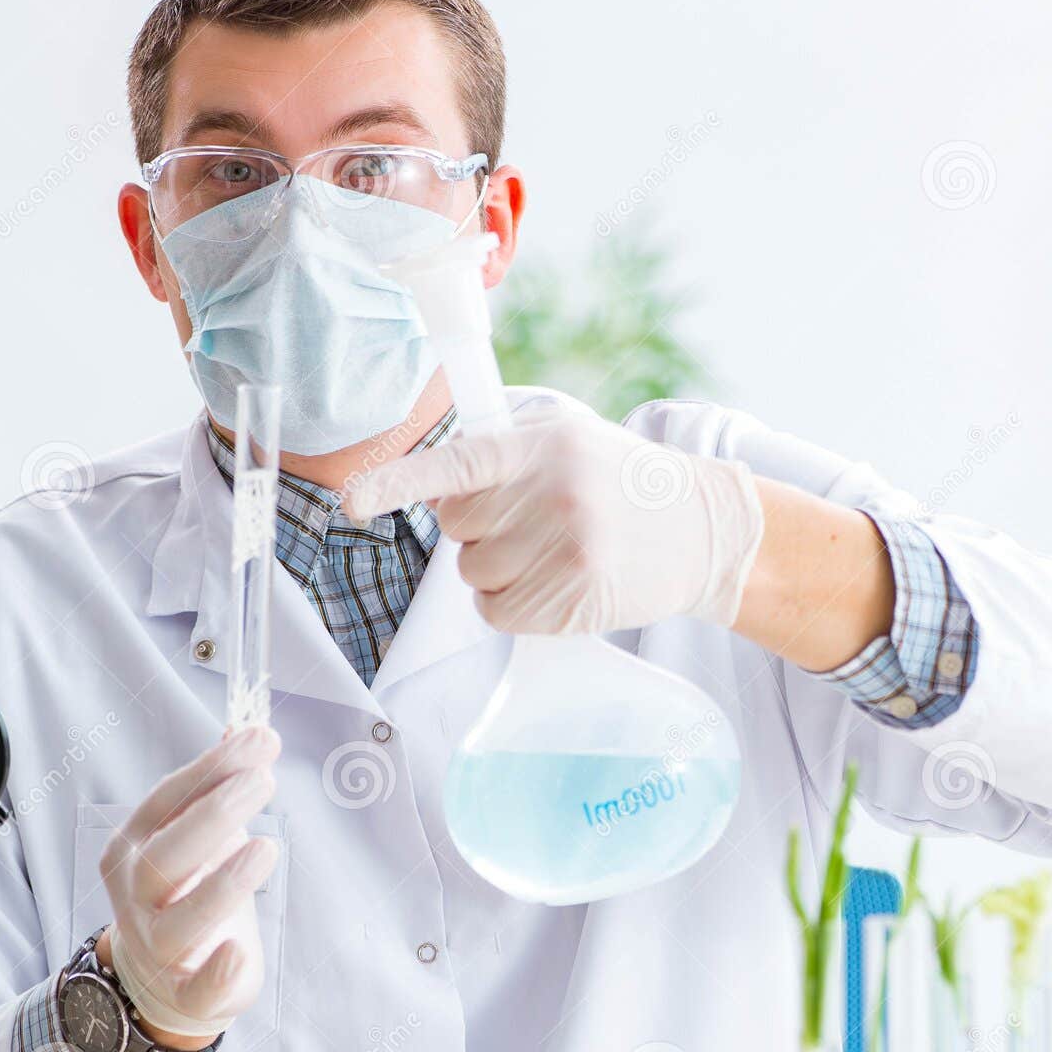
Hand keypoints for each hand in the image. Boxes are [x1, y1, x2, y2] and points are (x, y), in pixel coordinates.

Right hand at [100, 725, 279, 1042]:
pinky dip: (217, 973)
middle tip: (264, 780)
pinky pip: (197, 989)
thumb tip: (250, 728)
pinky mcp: (186, 991)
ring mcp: (156, 946)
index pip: (167, 801)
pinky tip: (240, 953)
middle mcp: (136, 895)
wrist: (162, 976)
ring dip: (223, 883)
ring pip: (179, 920)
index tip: (259, 740)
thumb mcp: (196, 833)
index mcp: (135, 846)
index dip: (211, 769)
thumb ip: (218, 786)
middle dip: (214, 814)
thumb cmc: (186, 889)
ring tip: (267, 846)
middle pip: (166, 855)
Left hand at [343, 404, 764, 634]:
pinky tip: (556, 582)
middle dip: (479, 528)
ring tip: (552, 550)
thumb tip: (430, 481)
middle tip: (531, 518)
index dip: (398, 482)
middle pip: (456, 528)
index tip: (351, 499)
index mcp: (544, 446)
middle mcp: (554, 497)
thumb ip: (502, 448)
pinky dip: (514, 604)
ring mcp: (566, 553)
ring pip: (473, 575)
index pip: (458, 464)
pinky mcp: (574, 602)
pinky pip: (497, 613)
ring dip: (497, 569)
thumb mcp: (569, 438)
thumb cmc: (619, 480)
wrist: (700, 530)